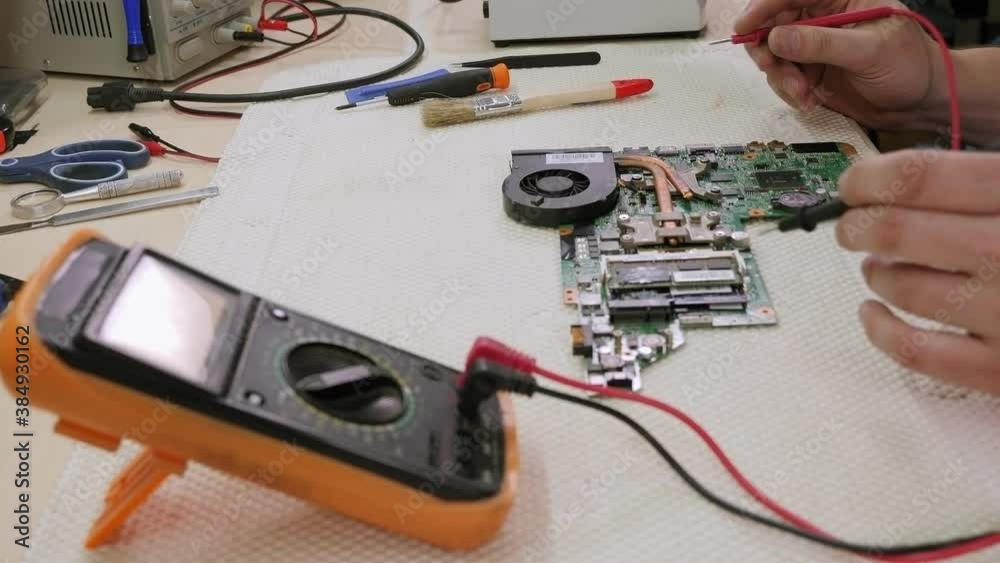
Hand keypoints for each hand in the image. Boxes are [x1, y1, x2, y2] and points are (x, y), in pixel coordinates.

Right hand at [735, 0, 943, 130]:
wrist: (921, 102)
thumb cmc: (911, 66)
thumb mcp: (869, 51)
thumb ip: (823, 44)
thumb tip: (780, 38)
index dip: (764, 7)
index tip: (746, 27)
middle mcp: (822, 19)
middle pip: (773, 24)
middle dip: (769, 50)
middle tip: (772, 68)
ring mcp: (814, 47)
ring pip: (774, 55)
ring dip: (781, 77)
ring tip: (802, 94)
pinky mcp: (809, 72)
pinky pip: (782, 78)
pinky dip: (788, 92)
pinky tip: (808, 101)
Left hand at [835, 149, 999, 394]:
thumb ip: (995, 181)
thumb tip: (906, 178)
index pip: (922, 176)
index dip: (869, 177)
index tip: (853, 184)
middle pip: (898, 229)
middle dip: (859, 224)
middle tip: (853, 225)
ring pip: (902, 286)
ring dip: (875, 271)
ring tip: (876, 263)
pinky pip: (918, 352)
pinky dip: (881, 330)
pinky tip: (874, 313)